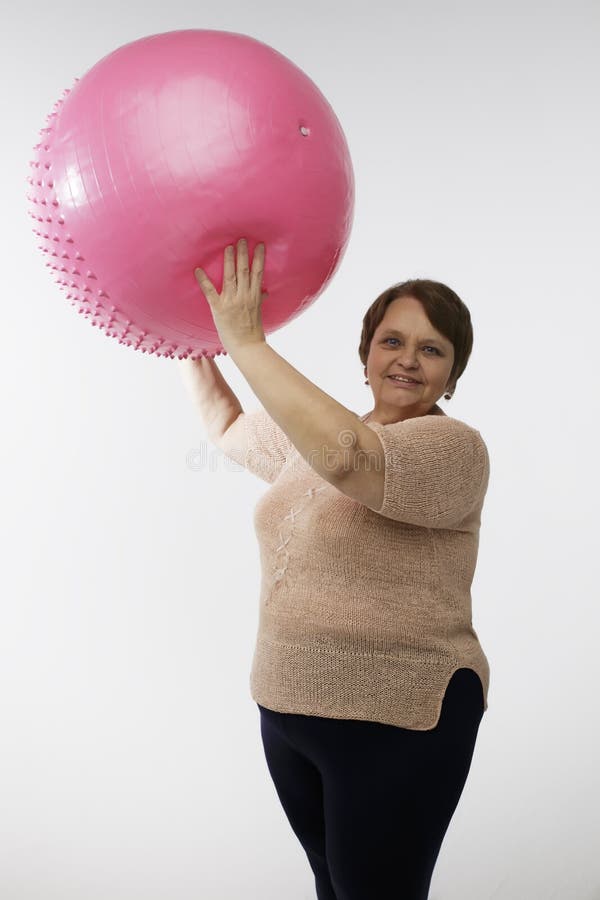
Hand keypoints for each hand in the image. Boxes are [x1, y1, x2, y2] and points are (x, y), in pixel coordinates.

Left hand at [194, 238, 267, 353]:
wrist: (247, 347)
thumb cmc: (253, 332)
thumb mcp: (259, 313)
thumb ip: (260, 300)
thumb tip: (266, 292)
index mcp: (254, 296)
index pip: (258, 273)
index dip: (259, 258)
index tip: (259, 245)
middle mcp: (244, 296)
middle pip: (244, 270)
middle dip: (243, 253)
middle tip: (242, 239)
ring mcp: (231, 301)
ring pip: (231, 276)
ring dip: (229, 260)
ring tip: (229, 246)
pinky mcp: (219, 308)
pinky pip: (210, 291)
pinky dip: (204, 280)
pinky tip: (198, 270)